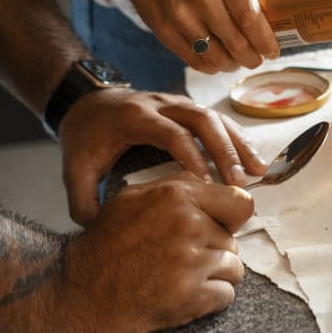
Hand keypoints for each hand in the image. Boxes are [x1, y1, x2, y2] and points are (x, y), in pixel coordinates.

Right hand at [54, 172, 253, 332]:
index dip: (231, 220)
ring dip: (212, 279)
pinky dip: (208, 302)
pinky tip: (180, 298)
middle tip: (178, 263)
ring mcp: (189, 260)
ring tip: (178, 281)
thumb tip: (216, 189)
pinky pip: (226, 296)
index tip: (216, 230)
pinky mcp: (189, 295)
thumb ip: (178, 190)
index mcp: (177, 194)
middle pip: (233, 241)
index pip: (241, 203)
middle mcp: (187, 223)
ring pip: (233, 269)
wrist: (70, 291)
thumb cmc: (102, 247)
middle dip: (212, 254)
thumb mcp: (134, 199)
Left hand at [59, 88, 267, 224]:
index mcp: (134, 117)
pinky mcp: (188, 108)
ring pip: (216, 116)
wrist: (86, 102)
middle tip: (239, 183)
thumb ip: (83, 200)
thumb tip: (104, 230)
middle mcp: (161, 104)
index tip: (206, 187)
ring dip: (239, 144)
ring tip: (257, 171)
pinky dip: (238, 138)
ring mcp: (178, 102)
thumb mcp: (74, 168)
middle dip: (225, 151)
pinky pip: (219, 119)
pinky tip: (254, 160)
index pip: (172, 133)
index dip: (193, 158)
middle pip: (202, 119)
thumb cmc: (85, 137)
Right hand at [126, 0, 279, 71]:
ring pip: (217, 58)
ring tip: (237, 60)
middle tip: (257, 59)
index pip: (251, 19)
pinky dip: (213, 67)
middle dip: (252, 58)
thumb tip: (278, 25)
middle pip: (237, 43)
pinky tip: (218, 59)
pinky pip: (196, 62)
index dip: (266, 42)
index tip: (273, 51)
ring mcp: (179, 15)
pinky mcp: (163, 31)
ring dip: (233, 65)